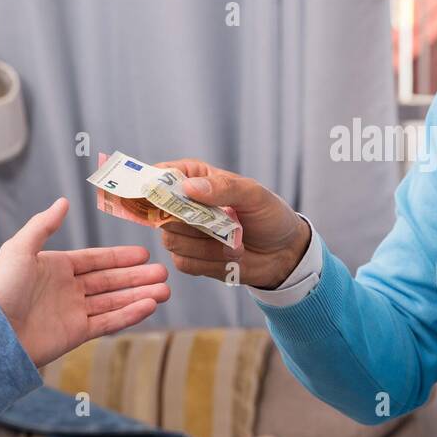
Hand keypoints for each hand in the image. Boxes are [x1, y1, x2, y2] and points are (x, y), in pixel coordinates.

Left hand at [0, 197, 170, 366]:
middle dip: (138, 277)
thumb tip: (63, 202)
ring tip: (165, 290)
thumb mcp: (20, 248)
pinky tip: (149, 306)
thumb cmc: (2, 289)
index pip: (96, 260)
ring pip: (114, 301)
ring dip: (140, 295)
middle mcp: (68, 289)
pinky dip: (130, 314)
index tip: (143, 253)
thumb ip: (44, 225)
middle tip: (163, 272)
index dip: (120, 257)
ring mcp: (74, 312)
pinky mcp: (77, 333)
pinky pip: (109, 322)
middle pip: (111, 281)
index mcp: (56, 268)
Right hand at [152, 159, 310, 288]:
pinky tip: (228, 256)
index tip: (159, 196)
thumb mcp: (254, 195)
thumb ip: (224, 188)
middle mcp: (185, 204)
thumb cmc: (270, 216)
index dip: (153, 185)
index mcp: (196, 178)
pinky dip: (209, 262)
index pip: (160, 175)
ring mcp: (185, 233)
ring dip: (207, 245)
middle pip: (160, 212)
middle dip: (191, 222)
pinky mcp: (190, 258)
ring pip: (171, 240)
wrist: (284, 253)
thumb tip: (188, 187)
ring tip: (234, 241)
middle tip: (220, 223)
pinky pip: (184, 262)